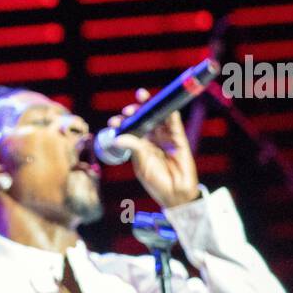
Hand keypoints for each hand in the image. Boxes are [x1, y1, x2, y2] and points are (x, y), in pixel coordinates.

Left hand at [107, 89, 199, 208]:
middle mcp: (153, 138)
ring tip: (140, 99)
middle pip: (144, 118)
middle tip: (127, 111)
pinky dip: (169, 113)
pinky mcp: (179, 139)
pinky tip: (162, 104)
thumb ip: (133, 147)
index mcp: (140, 144)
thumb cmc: (156, 180)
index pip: (131, 128)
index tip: (113, 122)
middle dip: (135, 110)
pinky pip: (175, 123)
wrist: (174, 193)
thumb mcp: (141, 163)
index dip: (122, 122)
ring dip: (150, 106)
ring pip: (159, 116)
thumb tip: (116, 138)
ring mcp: (166, 137)